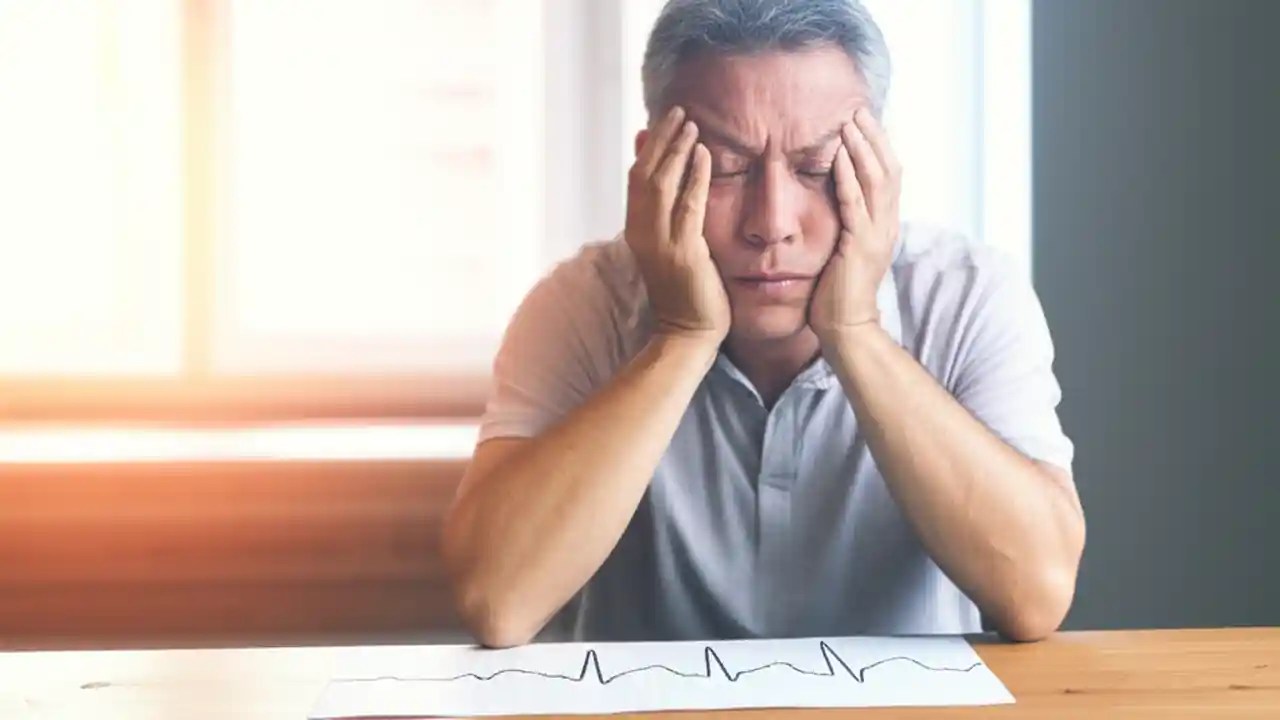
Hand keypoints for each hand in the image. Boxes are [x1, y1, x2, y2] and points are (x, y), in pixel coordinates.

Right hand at [625, 106, 730, 346]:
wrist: (688, 333)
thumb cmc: (686, 292)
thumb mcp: (670, 248)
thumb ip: (669, 216)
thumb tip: (669, 183)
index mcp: (637, 231)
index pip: (637, 179)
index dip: (647, 148)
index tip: (660, 121)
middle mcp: (642, 233)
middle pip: (644, 173)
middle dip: (661, 139)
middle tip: (677, 111)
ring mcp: (660, 243)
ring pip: (661, 183)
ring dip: (676, 149)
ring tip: (690, 123)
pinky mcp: (683, 252)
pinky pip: (688, 205)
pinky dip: (695, 176)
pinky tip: (704, 153)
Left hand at [809, 107, 901, 343]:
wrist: (846, 328)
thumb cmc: (838, 293)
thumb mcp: (846, 250)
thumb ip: (847, 225)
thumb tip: (835, 201)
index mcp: (885, 225)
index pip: (888, 176)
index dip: (879, 147)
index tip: (864, 121)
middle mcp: (887, 225)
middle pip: (889, 169)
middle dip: (874, 137)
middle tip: (859, 109)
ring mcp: (877, 235)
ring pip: (877, 180)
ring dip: (863, 148)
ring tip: (850, 122)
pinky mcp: (861, 245)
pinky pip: (856, 203)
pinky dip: (849, 177)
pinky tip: (840, 156)